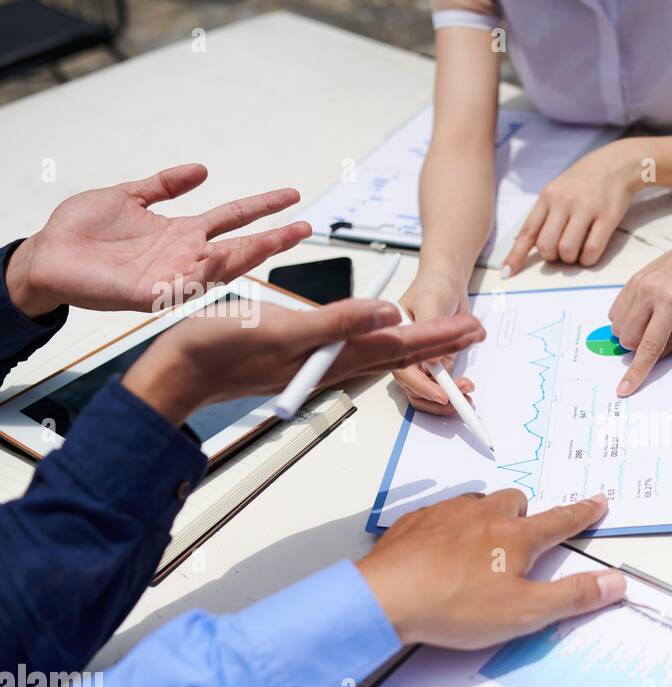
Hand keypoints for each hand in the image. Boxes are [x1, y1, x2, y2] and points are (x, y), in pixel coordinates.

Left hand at [4, 164, 309, 316]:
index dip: (262, 206)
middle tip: (305, 227)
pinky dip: (206, 274)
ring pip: (221, 267)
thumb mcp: (127, 195)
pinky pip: (187, 285)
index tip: (291, 196)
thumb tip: (201, 169)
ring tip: (278, 240)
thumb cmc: (80, 232)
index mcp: (181, 234)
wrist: (46, 257)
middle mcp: (184, 256)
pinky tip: (224, 258)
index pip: (233, 218)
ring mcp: (172, 276)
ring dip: (251, 254)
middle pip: (240, 246)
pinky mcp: (152, 293)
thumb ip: (164, 185)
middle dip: (273, 237)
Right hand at [121, 298, 484, 425]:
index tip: (475, 326)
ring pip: (380, 353)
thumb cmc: (223, 349)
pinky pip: (355, 350)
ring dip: (415, 344)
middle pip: (400, 350)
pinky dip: (379, 342)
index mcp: (338, 355)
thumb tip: (389, 313)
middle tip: (476, 330)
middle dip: (440, 341)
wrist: (180, 374)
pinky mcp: (301, 357)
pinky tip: (380, 339)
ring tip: (445, 337)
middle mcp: (335, 363)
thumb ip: (338, 322)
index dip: (441, 335)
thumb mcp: (284, 329)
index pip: (402, 344)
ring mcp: (318, 362)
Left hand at [356, 490, 626, 647]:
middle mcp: (485, 515)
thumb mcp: (525, 612)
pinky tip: (440, 553)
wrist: (386, 597)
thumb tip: (616, 582)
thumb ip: (573, 596)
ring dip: (486, 518)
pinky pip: (441, 515)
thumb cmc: (457, 606)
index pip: (561, 520)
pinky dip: (449, 528)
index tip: (598, 501)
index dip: (583, 512)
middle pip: (516, 502)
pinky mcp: (416, 522)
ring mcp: (448, 514)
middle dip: (524, 516)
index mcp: (517, 536)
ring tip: (480, 548)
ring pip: (478, 504)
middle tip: (521, 541)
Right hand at [394, 269, 477, 414]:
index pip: (406, 374)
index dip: (423, 388)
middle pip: (417, 390)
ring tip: (469, 392)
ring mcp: (424, 362)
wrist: (447, 281)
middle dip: (439, 399)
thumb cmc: (432, 285)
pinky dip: (458, 385)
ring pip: (432, 391)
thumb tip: (433, 360)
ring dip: (451, 396)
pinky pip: (447, 382)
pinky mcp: (439, 363)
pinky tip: (469, 382)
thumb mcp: (431, 302)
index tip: (443, 396)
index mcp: (396, 341)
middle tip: (463, 398)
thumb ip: (430, 329)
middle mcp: (407, 356)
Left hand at [501, 139, 643, 275]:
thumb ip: (545, 214)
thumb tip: (531, 245)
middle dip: (551, 258)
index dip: (516, 256)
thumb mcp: (558, 190)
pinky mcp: (607, 217)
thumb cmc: (584, 181)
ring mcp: (586, 209)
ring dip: (570, 260)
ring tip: (577, 252)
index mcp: (548, 196)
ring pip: (567, 249)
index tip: (507, 273)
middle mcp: (564, 202)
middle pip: (546, 245)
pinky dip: (588, 260)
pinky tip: (590, 255)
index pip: (528, 232)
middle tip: (560, 253)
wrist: (617, 163)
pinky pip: (592, 249)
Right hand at [608, 217, 671, 396]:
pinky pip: (616, 310)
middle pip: (628, 338)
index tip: (624, 389)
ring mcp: (638, 283)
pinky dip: (626, 320)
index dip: (636, 372)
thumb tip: (653, 358)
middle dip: (639, 348)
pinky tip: (644, 314)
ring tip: (654, 324)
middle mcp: (650, 292)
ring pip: (618, 325)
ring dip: (632, 334)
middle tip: (660, 338)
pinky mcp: (633, 279)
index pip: (648, 346)